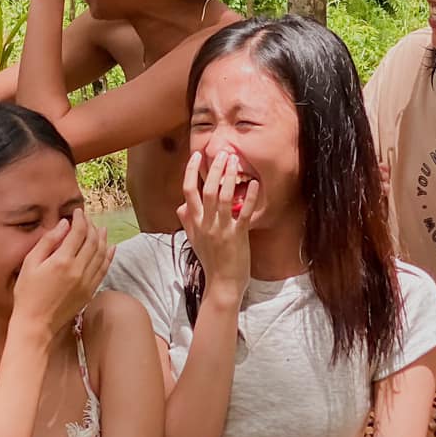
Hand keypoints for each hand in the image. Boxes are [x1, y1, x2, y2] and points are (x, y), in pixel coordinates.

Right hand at [12, 210, 113, 341]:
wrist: (36, 324)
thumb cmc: (27, 293)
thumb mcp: (30, 264)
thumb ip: (47, 241)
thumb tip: (63, 224)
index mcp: (62, 261)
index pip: (78, 232)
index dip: (80, 219)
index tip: (77, 212)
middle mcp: (78, 270)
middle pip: (92, 241)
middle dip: (91, 226)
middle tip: (87, 219)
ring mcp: (87, 282)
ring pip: (101, 254)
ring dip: (102, 239)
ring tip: (101, 228)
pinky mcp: (90, 292)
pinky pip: (104, 270)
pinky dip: (108, 256)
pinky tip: (110, 248)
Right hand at [176, 148, 258, 293]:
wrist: (222, 284)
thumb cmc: (210, 262)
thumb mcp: (194, 240)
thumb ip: (187, 221)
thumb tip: (180, 205)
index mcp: (194, 222)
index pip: (188, 191)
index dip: (191, 171)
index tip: (197, 156)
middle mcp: (206, 223)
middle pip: (207, 190)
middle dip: (214, 169)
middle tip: (222, 152)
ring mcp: (222, 229)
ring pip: (223, 197)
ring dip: (229, 177)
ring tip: (235, 161)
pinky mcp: (238, 235)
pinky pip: (243, 213)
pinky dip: (248, 197)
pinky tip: (254, 184)